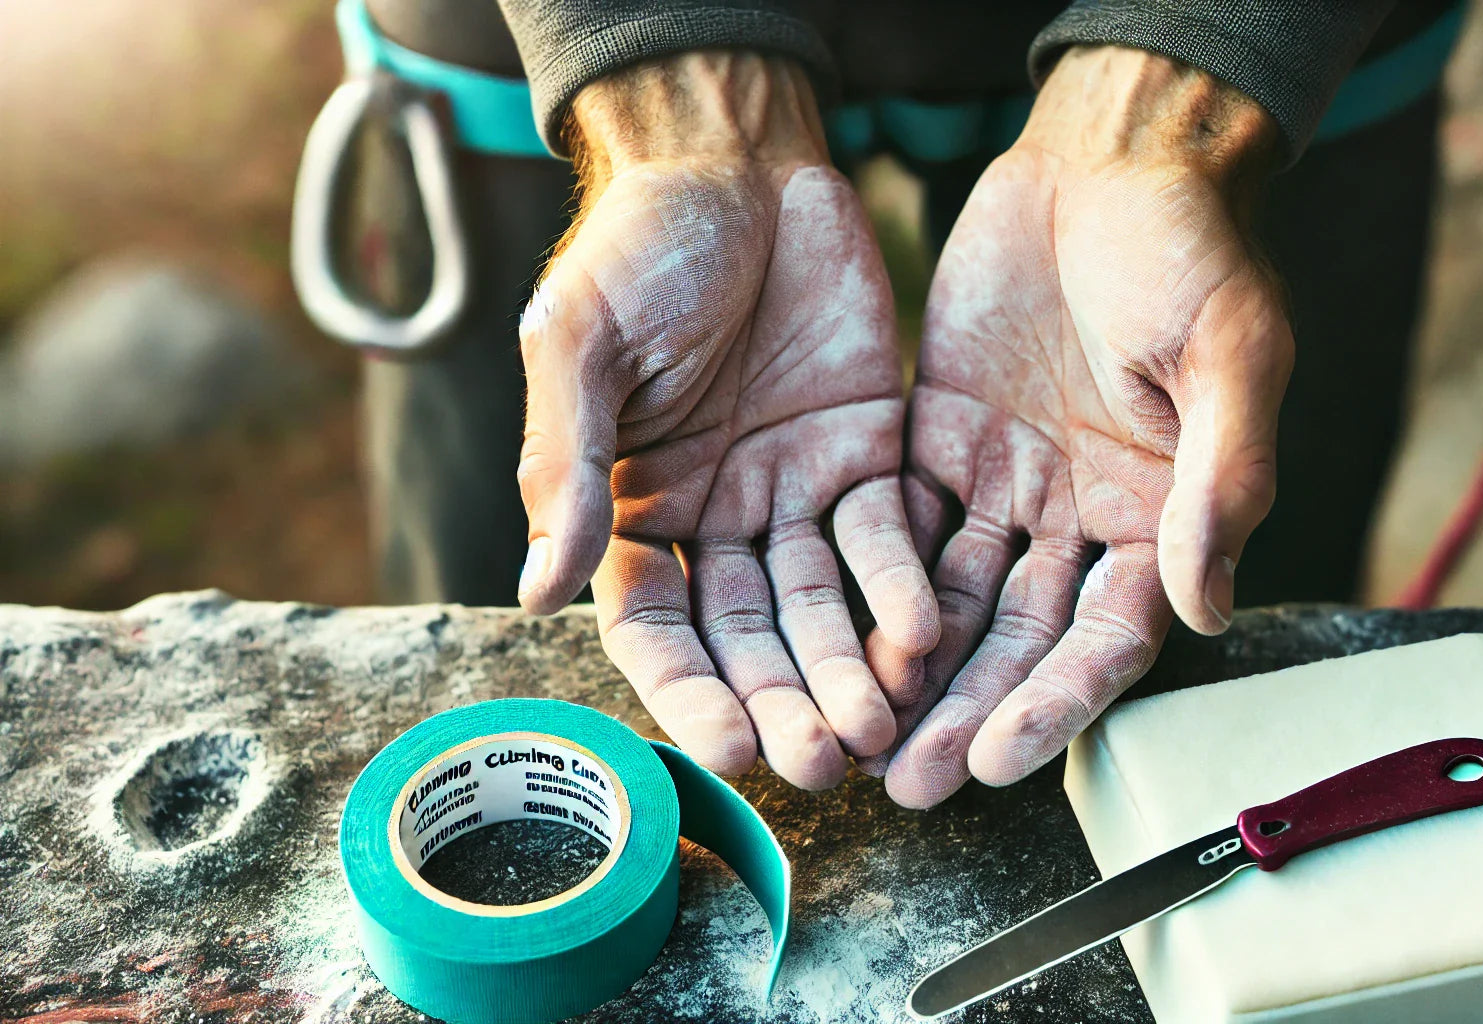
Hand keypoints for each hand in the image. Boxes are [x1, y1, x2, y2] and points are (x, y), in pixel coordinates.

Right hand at [514, 53, 937, 789]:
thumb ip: (565, 467)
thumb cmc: (642, 244)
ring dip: (848, 669)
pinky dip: (903, 585)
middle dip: (783, 702)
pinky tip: (926, 633)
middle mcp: (719, 516)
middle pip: (750, 636)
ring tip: (880, 730)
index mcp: (637, 505)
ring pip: (824, 605)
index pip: (658, 627)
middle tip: (823, 766)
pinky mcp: (869, 453)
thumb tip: (530, 592)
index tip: (730, 746)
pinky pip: (887, 536)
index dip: (690, 691)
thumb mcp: (581, 345)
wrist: (741, 158)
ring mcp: (796, 490)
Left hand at [864, 46, 1292, 806]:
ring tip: (858, 737)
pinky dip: (870, 583)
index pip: (1108, 637)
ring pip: (954, 599)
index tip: (997, 758)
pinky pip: (903, 525)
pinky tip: (827, 636)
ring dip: (911, 671)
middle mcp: (1085, 517)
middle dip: (967, 712)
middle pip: (1021, 639)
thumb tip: (1208, 609)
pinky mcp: (945, 440)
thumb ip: (1219, 482)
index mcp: (1164, 513)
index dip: (1056, 702)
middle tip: (907, 784)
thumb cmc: (1191, 246)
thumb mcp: (1230, 355)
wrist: (1109, 155)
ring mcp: (1012, 483)